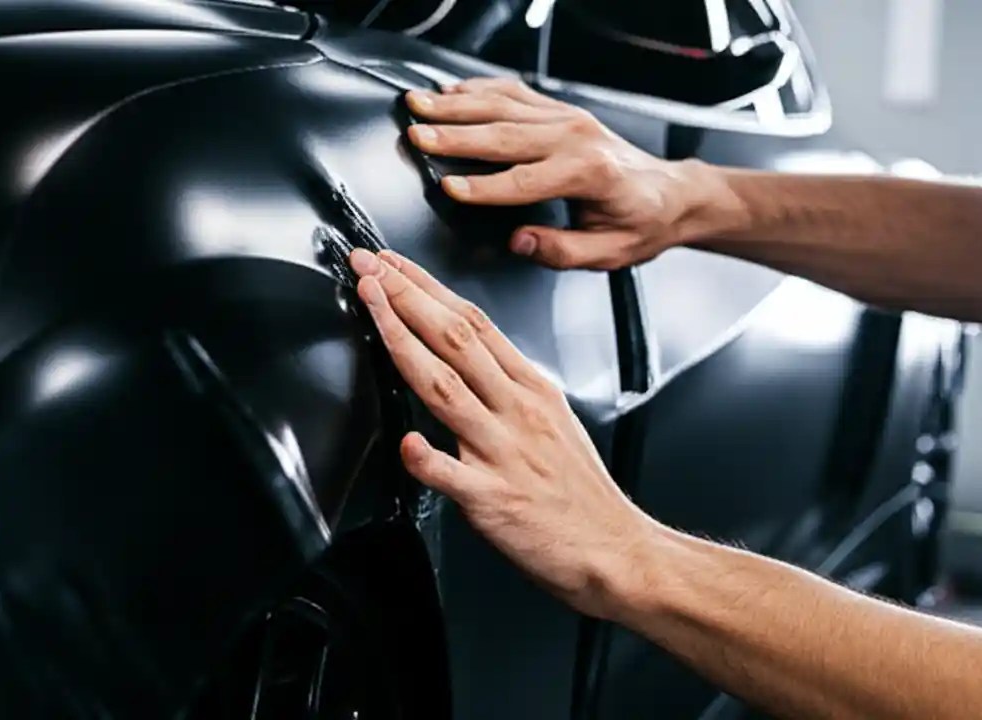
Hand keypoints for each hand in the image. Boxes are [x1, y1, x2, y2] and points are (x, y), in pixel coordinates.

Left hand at [348, 247, 658, 618]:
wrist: (613, 548)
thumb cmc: (578, 490)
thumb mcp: (553, 417)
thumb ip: (507, 386)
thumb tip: (463, 356)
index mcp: (530, 388)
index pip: (473, 321)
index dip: (427, 287)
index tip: (392, 263)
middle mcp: (516, 410)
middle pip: (455, 339)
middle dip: (405, 296)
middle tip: (368, 265)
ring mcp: (504, 452)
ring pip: (445, 387)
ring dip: (402, 342)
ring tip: (371, 308)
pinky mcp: (493, 499)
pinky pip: (452, 475)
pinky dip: (426, 457)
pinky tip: (405, 442)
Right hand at [405, 77, 747, 269]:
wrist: (670, 194)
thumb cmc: (640, 225)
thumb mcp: (609, 254)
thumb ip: (561, 251)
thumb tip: (519, 242)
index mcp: (588, 173)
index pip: (524, 180)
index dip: (484, 187)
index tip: (448, 188)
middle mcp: (576, 137)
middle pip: (504, 133)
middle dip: (455, 134)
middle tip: (416, 135)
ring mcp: (568, 118)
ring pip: (503, 106)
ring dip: (456, 105)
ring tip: (418, 104)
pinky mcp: (561, 111)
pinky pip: (515, 93)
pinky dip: (479, 90)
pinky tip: (451, 92)